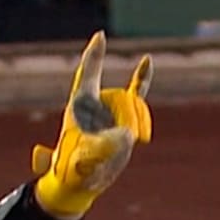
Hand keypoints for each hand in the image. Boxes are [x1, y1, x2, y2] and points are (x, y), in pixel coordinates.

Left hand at [30, 31, 153, 219]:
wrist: (77, 182)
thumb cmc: (72, 172)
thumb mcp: (84, 163)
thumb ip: (102, 150)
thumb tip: (126, 135)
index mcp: (77, 108)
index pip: (86, 77)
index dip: (94, 58)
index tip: (100, 37)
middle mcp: (91, 104)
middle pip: (119, 98)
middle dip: (128, 116)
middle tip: (128, 139)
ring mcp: (106, 109)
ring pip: (132, 105)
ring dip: (136, 122)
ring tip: (133, 142)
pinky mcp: (119, 118)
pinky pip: (133, 95)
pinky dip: (141, 79)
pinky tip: (147, 60)